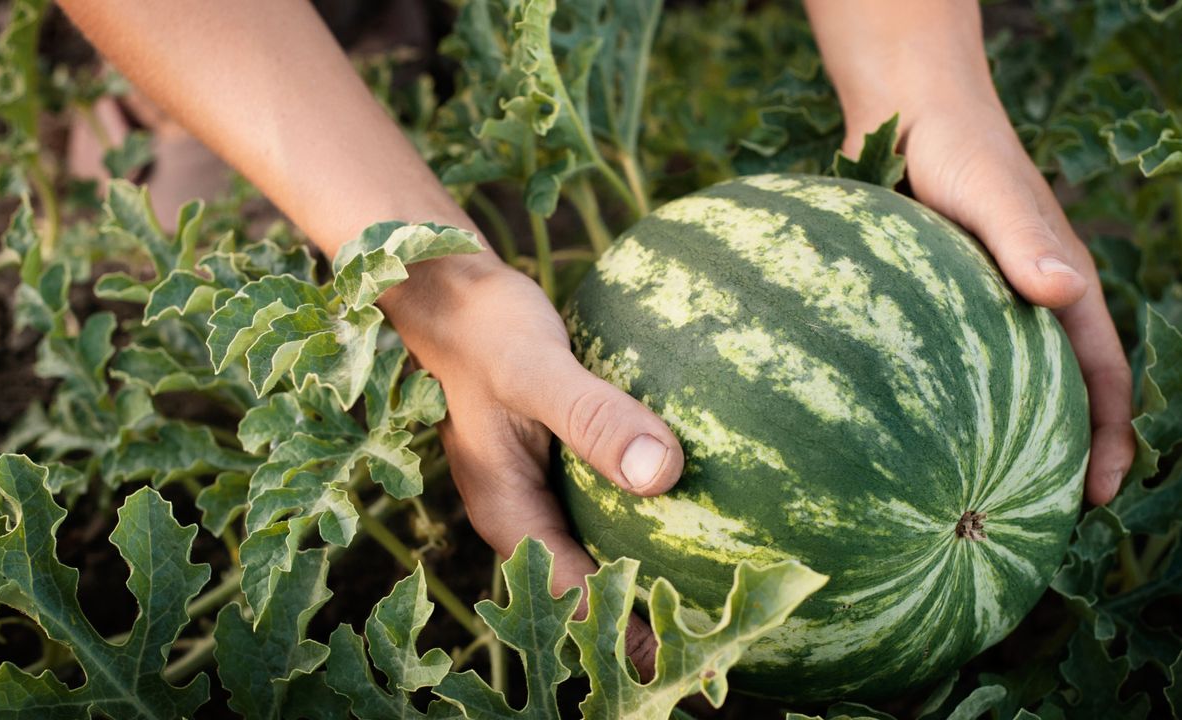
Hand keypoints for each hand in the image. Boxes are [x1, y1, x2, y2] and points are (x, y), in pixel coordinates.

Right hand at [381, 250, 686, 676]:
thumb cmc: (487, 329)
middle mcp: (526, 514)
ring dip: (654, 578)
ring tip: (727, 602)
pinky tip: (708, 513)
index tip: (692, 665)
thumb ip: (593, 419)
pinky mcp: (565, 462)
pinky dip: (652, 521)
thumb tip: (661, 475)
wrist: (453, 293)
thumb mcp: (536, 370)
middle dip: (649, 624)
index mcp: (509, 513)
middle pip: (592, 588)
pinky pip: (612, 506)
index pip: (574, 598)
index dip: (630, 637)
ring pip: (603, 551)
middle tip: (723, 653)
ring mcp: (545, 489)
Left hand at [806, 0, 1134, 504]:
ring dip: (995, 442)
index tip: (1105, 491)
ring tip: (971, 503)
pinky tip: (900, 445)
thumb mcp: (993, 191)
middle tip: (1036, 521)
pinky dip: (939, 408)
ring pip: (996, 388)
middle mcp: (1022, 306)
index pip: (1099, 372)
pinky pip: (941, 367)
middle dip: (1055, 457)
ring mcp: (976, 310)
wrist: (904, 115)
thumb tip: (1064, 290)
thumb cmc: (956, 149)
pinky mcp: (928, 309)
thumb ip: (1025, 237)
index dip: (1110, 433)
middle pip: (1051, 394)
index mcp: (1057, 287)